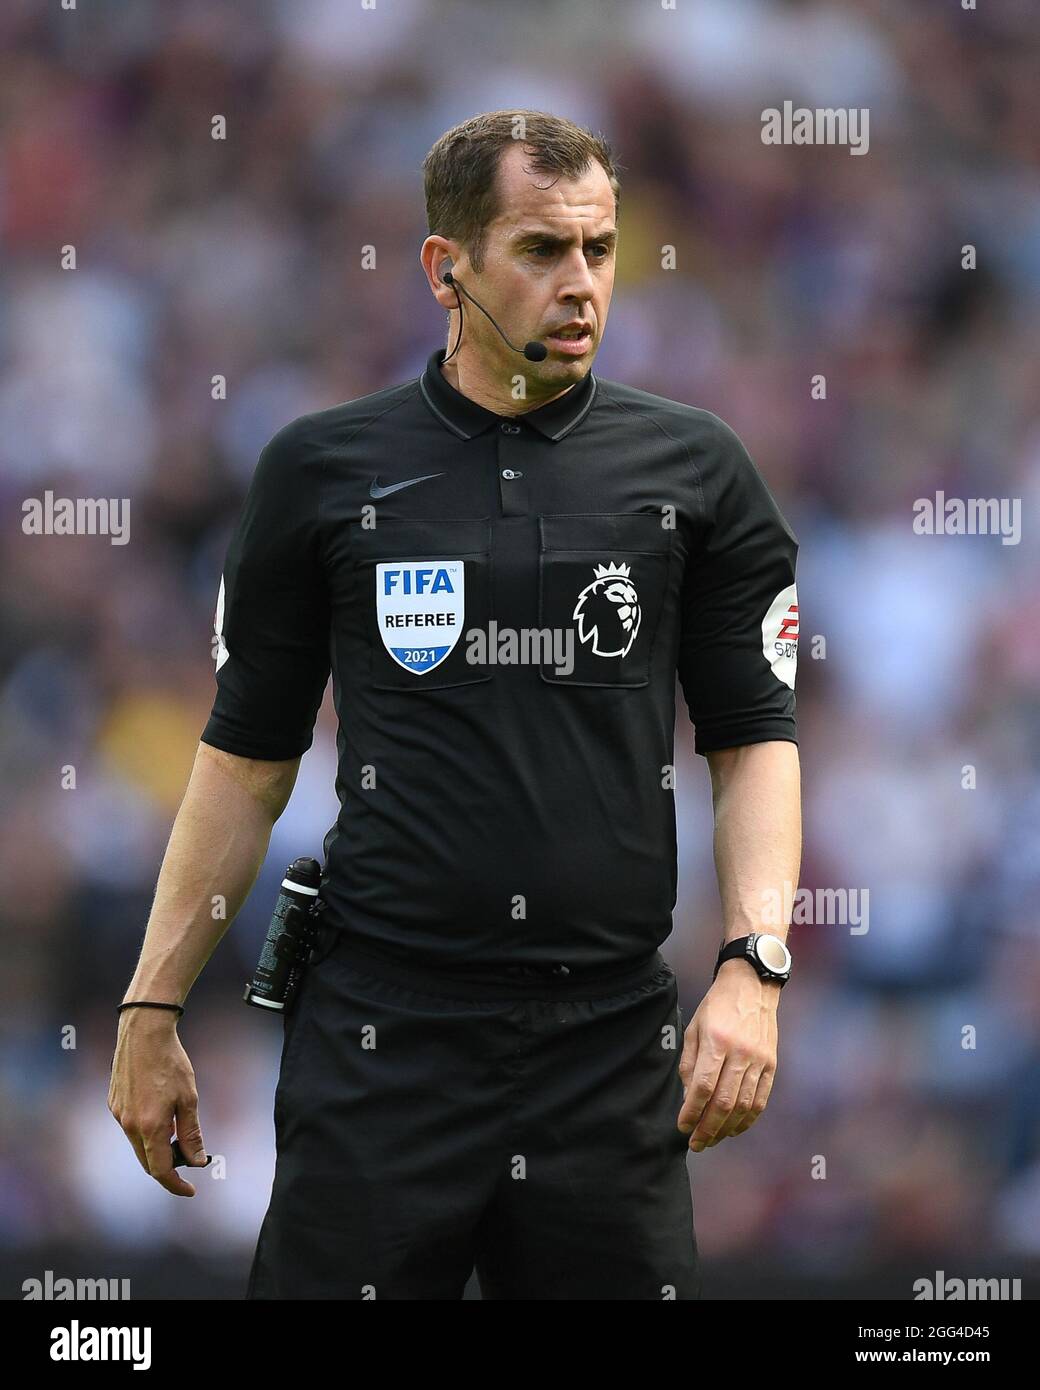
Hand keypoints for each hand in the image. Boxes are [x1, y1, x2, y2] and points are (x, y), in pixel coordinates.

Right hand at [108, 1009, 207, 1196]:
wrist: (143, 1032)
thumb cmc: (171, 1062)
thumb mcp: (189, 1099)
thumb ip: (191, 1133)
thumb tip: (197, 1161)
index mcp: (150, 1127)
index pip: (161, 1170)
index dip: (176, 1184)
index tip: (190, 1190)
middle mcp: (129, 1125)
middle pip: (147, 1161)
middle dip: (168, 1167)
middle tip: (189, 1161)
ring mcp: (118, 1114)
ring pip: (138, 1145)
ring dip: (157, 1147)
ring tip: (177, 1132)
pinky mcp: (114, 1103)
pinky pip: (130, 1127)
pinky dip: (146, 1131)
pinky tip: (161, 1114)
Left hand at [676, 959, 778, 1151]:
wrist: (752, 986)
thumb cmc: (716, 1006)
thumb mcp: (694, 1028)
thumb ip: (690, 1064)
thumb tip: (689, 1099)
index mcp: (717, 1041)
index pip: (703, 1087)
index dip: (692, 1112)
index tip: (682, 1126)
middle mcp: (741, 1052)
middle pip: (724, 1102)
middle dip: (707, 1128)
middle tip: (695, 1144)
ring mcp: (760, 1060)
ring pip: (743, 1106)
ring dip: (726, 1128)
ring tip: (711, 1139)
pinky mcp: (772, 1064)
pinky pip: (760, 1100)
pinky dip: (747, 1120)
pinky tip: (733, 1128)